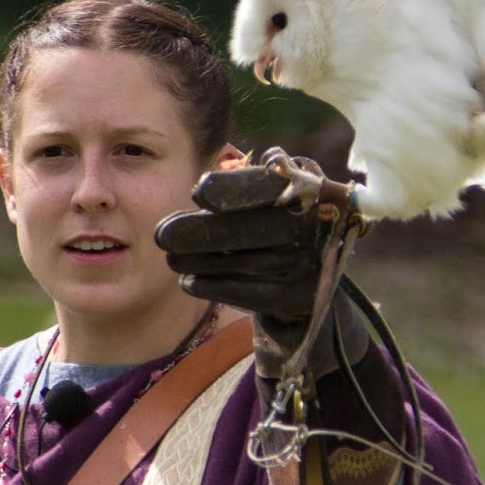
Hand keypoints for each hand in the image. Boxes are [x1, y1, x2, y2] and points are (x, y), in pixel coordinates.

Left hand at [155, 150, 328, 323]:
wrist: (315, 279)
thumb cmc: (278, 229)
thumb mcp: (270, 200)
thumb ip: (244, 190)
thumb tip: (200, 195)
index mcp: (313, 189)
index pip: (272, 186)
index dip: (235, 189)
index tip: (197, 193)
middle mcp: (322, 224)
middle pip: (258, 227)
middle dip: (206, 230)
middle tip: (162, 234)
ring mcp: (317, 264)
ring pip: (252, 262)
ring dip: (203, 261)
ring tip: (171, 258)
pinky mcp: (306, 298)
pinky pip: (256, 295)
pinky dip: (219, 287)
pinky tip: (189, 283)